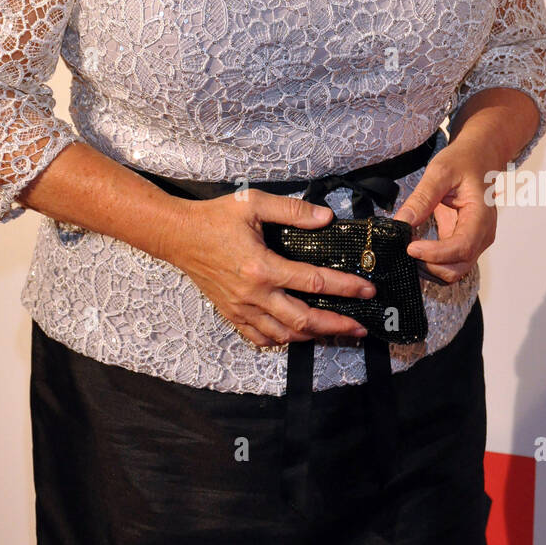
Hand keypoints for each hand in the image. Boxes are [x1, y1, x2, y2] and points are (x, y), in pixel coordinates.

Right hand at [165, 189, 376, 348]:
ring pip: (283, 334)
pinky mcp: (231, 313)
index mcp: (263, 266)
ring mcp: (241, 308)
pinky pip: (259, 337)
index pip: (314, 282)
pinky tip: (294, 335)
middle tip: (360, 327)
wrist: (178, 236)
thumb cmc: (215, 218)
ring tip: (334, 332)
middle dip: (336, 325)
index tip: (367, 290)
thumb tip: (326, 218)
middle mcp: (254, 294)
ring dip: (312, 336)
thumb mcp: (253, 203)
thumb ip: (292, 211)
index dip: (345, 287)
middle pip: (303, 320)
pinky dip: (280, 340)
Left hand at [391, 144, 496, 283]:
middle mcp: (482, 234)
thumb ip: (422, 198)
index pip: (462, 247)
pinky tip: (415, 248)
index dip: (436, 253)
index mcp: (481, 216)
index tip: (410, 248)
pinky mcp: (463, 243)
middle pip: (459, 267)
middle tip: (405, 247)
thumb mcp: (439, 172)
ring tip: (408, 247)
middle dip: (430, 265)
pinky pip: (449, 263)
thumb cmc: (464, 162)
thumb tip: (402, 222)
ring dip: (430, 267)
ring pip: (454, 271)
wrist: (478, 159)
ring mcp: (474, 241)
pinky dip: (431, 263)